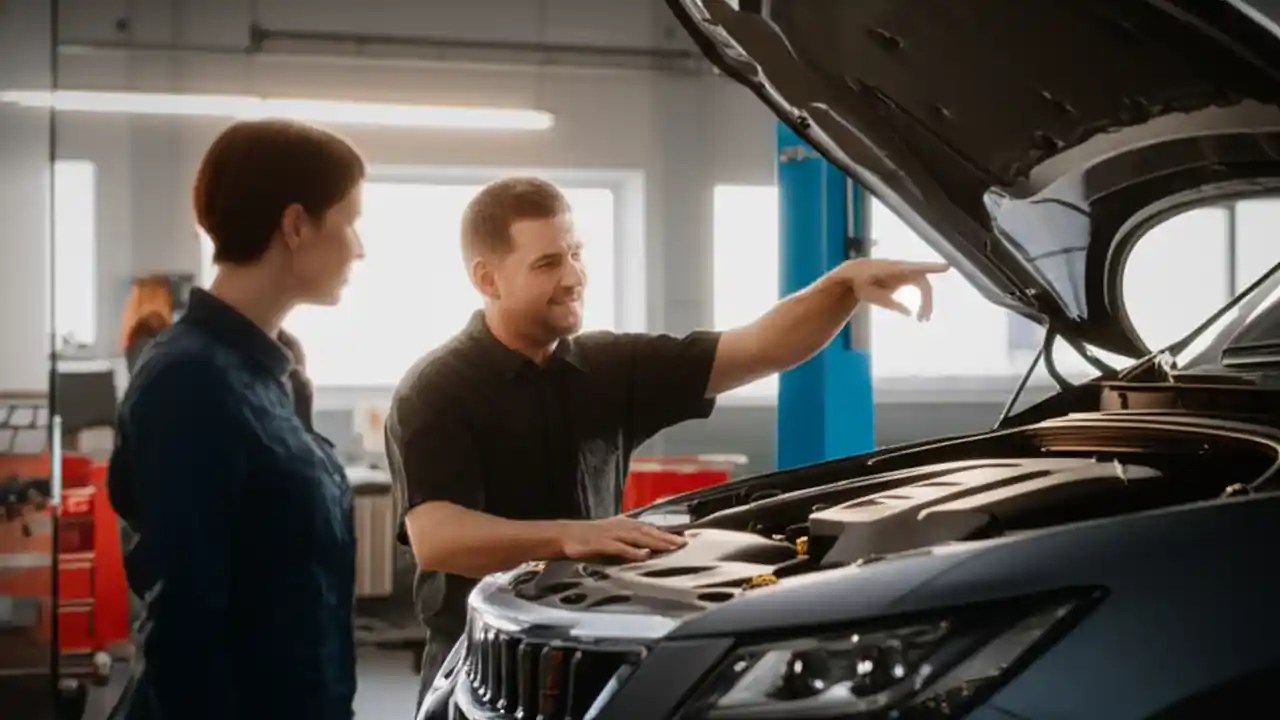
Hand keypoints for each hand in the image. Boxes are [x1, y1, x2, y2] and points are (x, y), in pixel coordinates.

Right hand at [557, 516, 686, 561]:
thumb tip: (643, 550)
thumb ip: (625, 542)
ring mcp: (611, 534)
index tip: (682, 536)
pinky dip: (633, 551)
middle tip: (683, 542)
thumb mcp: (608, 537)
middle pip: (647, 531)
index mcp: (622, 524)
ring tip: (671, 546)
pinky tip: (644, 555)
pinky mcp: (601, 544)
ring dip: (656, 541)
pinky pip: (620, 548)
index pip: (648, 528)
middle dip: (666, 537)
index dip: (665, 532)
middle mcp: (620, 527)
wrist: (563, 536)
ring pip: (638, 537)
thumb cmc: (586, 539)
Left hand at [836, 258, 950, 319]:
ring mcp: (907, 273)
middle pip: (924, 285)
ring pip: (925, 289)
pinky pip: (920, 291)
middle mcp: (904, 270)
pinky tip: (919, 317)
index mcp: (894, 270)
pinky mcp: (906, 279)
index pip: (917, 268)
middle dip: (927, 301)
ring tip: (922, 320)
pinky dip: (922, 303)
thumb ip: (888, 303)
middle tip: (923, 319)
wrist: (855, 274)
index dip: (932, 267)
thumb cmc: (861, 283)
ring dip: (926, 304)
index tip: (947, 267)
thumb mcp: (870, 296)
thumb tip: (908, 312)